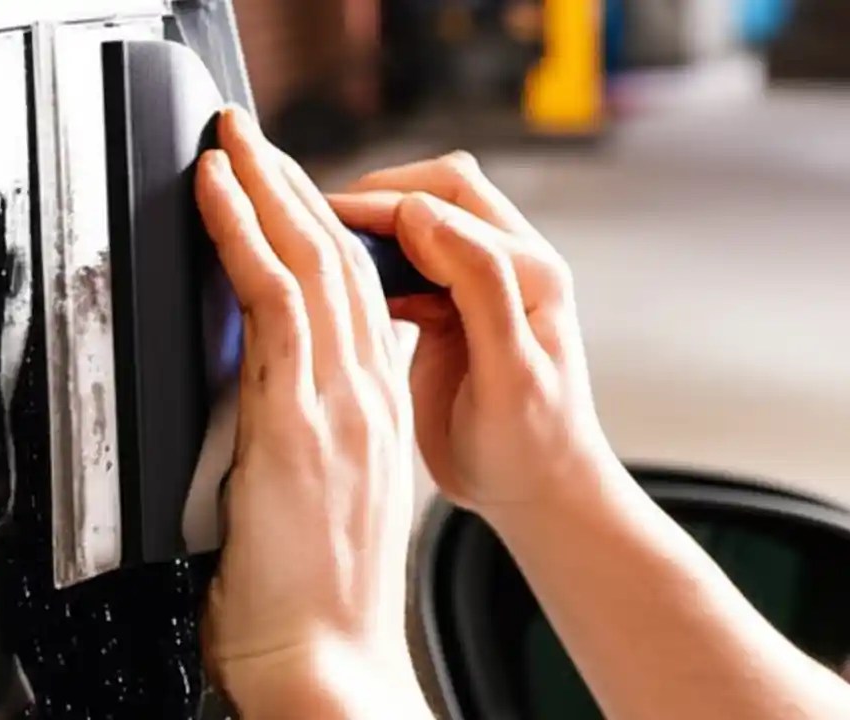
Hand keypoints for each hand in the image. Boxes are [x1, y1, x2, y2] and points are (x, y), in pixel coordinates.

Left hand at [195, 108, 428, 716]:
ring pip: (311, 262)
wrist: (327, 666)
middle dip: (294, 186)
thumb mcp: (316, 497)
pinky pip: (272, 296)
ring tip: (234, 140)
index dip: (322, 231)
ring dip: (269, 188)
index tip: (288, 192)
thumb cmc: (313, 600)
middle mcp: (366, 394)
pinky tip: (220, 191)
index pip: (356, 294)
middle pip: (339, 261)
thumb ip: (303, 436)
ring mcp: (338, 400)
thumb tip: (260, 405)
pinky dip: (244, 232)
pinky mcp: (297, 415)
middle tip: (256, 138)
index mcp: (372, 412)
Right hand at [328, 154, 615, 518]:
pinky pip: (404, 264)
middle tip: (314, 220)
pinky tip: (336, 288)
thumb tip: (426, 215)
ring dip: (370, 229)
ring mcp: (477, 285)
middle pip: (435, 192)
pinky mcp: (449, 309)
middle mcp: (509, 264)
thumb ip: (480, 288)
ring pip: (417, 223)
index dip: (381, 206)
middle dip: (375, 197)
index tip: (320, 218)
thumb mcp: (510, 374)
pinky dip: (369, 265)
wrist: (535, 494)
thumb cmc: (530, 448)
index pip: (446, 204)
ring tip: (314, 246)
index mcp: (530, 271)